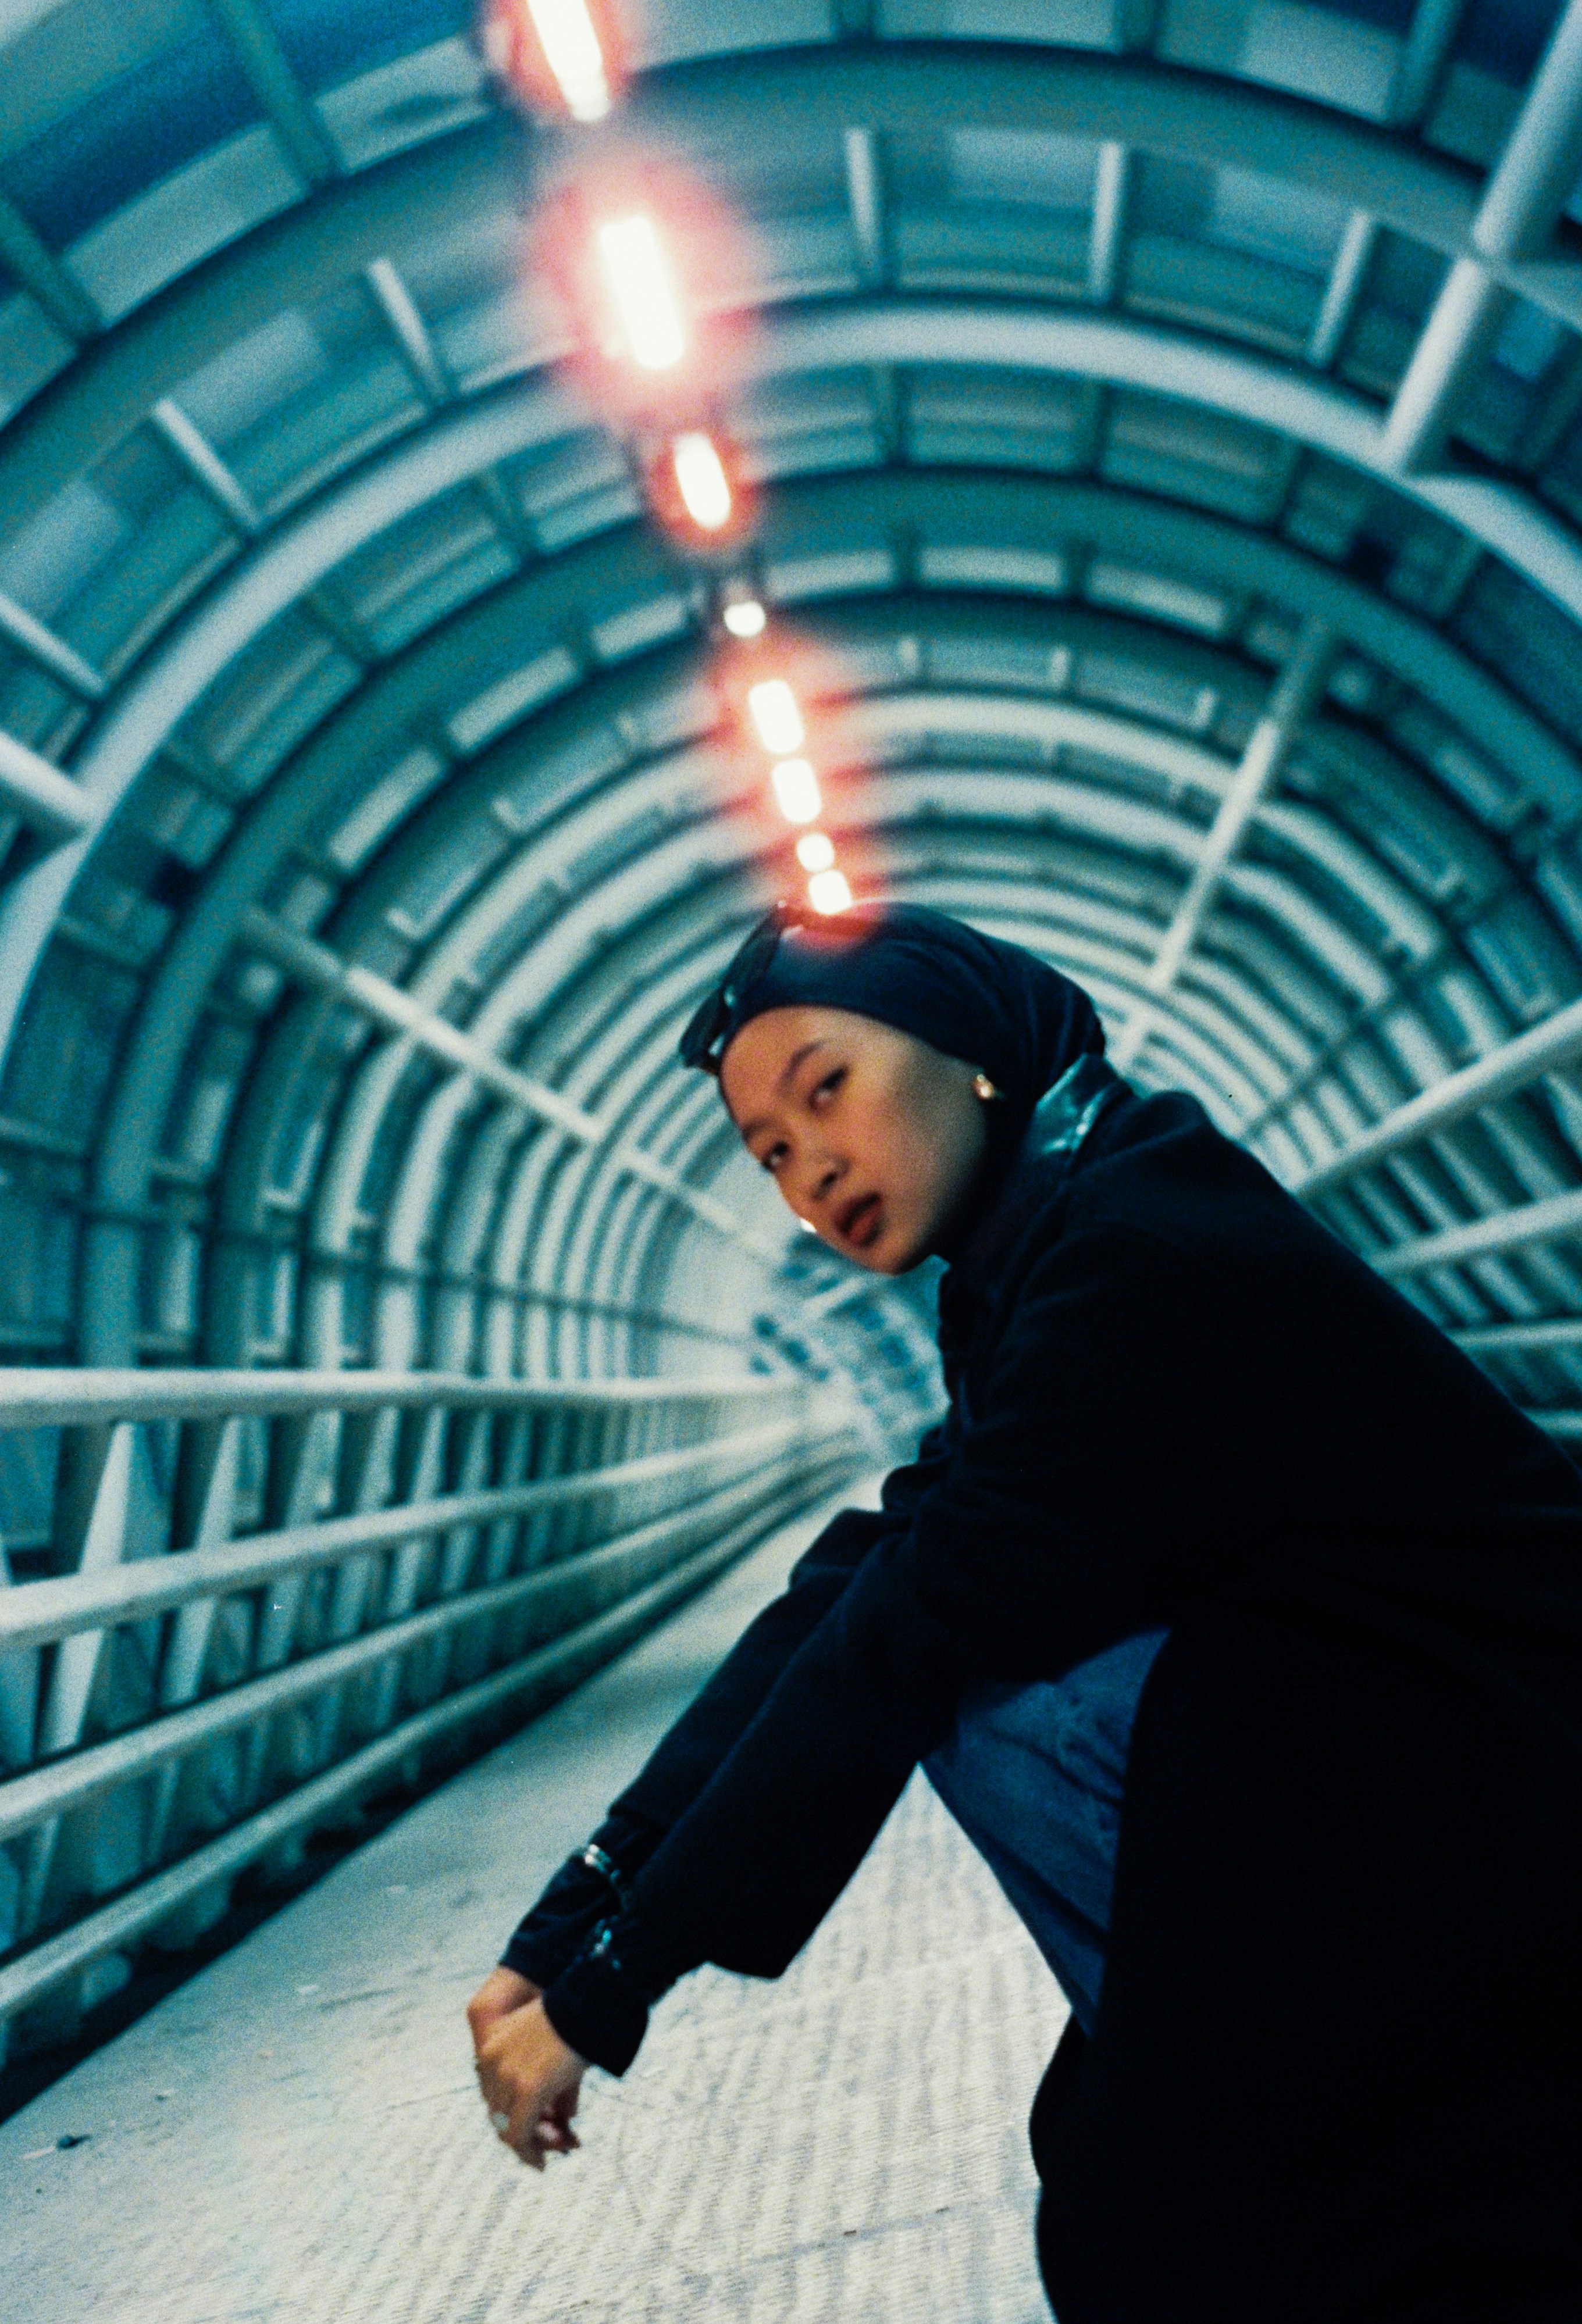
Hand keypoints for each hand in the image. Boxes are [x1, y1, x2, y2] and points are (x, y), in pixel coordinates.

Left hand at [468, 1970, 585, 2169]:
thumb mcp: (552, 2049)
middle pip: (497, 2111)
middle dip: (520, 2131)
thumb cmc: (577, 2020)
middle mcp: (491, 2061)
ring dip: (526, 2144)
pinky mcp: (527, 2090)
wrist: (588, 2002)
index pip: (492, 2093)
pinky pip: (519, 2134)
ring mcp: (508, 2076)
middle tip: (542, 2146)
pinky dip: (528, 2152)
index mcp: (491, 2044)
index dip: (510, 2113)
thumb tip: (565, 2119)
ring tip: (544, 2157)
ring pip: (507, 2127)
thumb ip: (551, 2084)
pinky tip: (540, 2162)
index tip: (533, 2126)